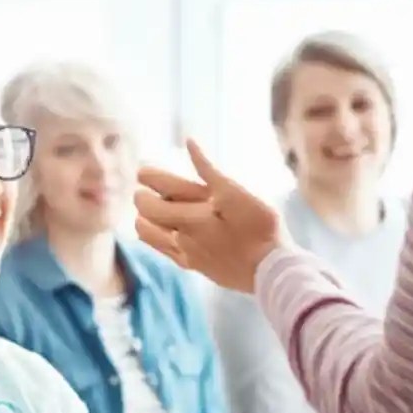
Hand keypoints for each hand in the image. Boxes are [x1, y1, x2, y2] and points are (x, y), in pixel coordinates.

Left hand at [134, 139, 285, 293]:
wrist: (270, 270)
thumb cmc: (259, 227)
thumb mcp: (235, 192)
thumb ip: (208, 169)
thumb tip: (189, 142)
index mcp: (193, 209)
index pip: (157, 188)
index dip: (147, 176)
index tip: (143, 171)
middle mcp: (183, 231)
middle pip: (147, 211)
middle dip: (141, 197)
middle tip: (143, 190)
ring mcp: (185, 251)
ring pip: (148, 233)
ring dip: (144, 219)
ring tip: (150, 212)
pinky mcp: (193, 266)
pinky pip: (162, 250)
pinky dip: (155, 237)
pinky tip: (164, 233)